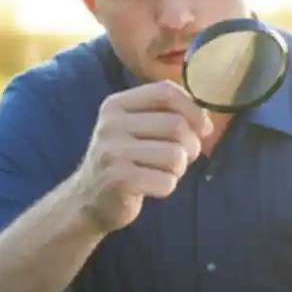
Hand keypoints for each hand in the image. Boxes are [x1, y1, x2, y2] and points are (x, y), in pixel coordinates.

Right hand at [70, 80, 213, 233]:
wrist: (86, 200)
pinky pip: (167, 182)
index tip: (203, 129)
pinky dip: (166, 187)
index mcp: (116, 105)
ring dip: (178, 169)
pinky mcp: (119, 180)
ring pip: (176, 155)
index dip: (193, 109)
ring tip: (162, 172)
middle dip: (190, 146)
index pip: (165, 92)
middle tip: (180, 159)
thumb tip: (205, 122)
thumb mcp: (134, 129)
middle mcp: (111, 124)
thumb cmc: (122, 161)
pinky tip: (150, 187)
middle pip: (177, 125)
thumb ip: (166, 116)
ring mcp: (113, 152)